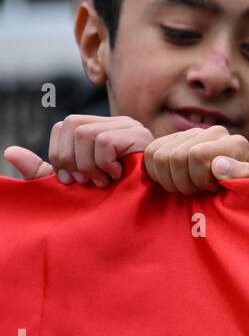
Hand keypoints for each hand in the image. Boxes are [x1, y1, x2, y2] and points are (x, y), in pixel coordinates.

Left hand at [6, 114, 152, 186]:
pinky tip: (117, 176)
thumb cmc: (112, 198)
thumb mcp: (72, 185)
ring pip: (85, 133)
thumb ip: (42, 170)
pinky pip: (104, 141)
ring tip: (103, 182)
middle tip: (86, 182)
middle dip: (71, 159)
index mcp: (99, 130)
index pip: (64, 125)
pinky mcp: (140, 135)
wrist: (147, 213)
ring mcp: (130, 126)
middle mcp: (115, 122)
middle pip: (71, 124)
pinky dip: (103, 163)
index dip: (59, 153)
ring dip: (88, 164)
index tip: (70, 180)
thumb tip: (9, 151)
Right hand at [143, 126, 248, 193]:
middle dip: (185, 182)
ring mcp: (193, 133)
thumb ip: (239, 175)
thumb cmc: (231, 190)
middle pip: (177, 156)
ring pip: (161, 156)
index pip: (198, 155)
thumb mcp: (243, 187)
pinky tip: (174, 178)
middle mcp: (215, 132)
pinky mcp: (173, 138)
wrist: (221, 189)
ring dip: (170, 180)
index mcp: (235, 143)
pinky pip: (151, 153)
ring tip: (187, 184)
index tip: (212, 187)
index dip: (200, 178)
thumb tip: (218, 165)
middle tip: (197, 189)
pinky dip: (156, 172)